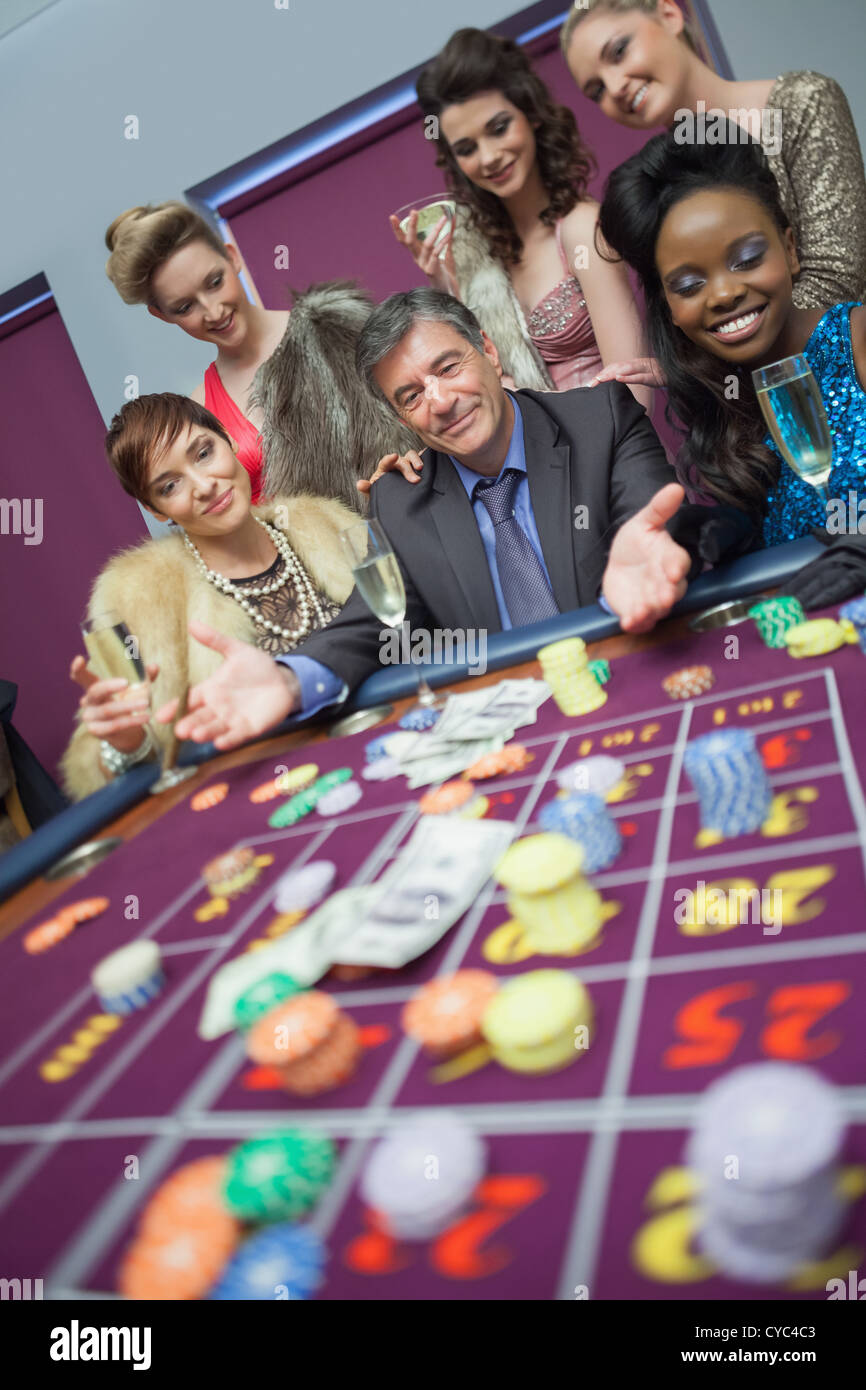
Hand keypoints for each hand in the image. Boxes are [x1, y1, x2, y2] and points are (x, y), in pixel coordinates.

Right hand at [70, 656, 156, 752]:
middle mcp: (88, 702)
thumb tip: (154, 667)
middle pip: (95, 691)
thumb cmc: (127, 705)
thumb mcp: (134, 690)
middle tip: (126, 683)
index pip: (81, 677)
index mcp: (94, 687)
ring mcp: (91, 717)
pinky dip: (132, 721)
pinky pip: (115, 725)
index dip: (78, 669)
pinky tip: (146, 717)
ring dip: (128, 706)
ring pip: (108, 710)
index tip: (79, 659)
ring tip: (146, 703)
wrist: (127, 734)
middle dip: (109, 686)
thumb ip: (143, 678)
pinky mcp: (98, 731)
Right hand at [154, 621, 300, 749]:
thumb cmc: (257, 667)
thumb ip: (216, 640)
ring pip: (215, 728)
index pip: (188, 700)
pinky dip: (229, 740)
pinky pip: (237, 736)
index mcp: (211, 690)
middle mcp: (218, 707)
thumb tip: (193, 623)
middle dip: (189, 724)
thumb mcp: (237, 651)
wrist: (283, 680)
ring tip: (196, 735)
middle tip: (179, 730)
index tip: (159, 716)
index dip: (174, 708)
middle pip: (199, 717)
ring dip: (206, 732)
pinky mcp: (249, 728)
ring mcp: (232, 719)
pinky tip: (220, 743)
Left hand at [357, 449, 425, 495]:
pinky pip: (423, 460)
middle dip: (408, 469)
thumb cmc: (384, 492)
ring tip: (421, 470)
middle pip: (402, 461)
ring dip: (417, 461)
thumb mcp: (375, 493)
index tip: (393, 456)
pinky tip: (432, 463)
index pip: (386, 462)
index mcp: (385, 469)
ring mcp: (408, 465)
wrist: (396, 498)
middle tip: (415, 480)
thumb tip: (360, 484)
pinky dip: (428, 459)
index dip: (389, 459)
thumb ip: (368, 489)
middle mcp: (397, 464)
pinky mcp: (418, 468)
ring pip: (412, 456)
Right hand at [389, 210, 457, 294]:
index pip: (403, 239)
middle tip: (413, 212)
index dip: (397, 229)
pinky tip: (448, 235)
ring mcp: (423, 265)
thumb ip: (447, 234)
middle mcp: (417, 258)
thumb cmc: (445, 271)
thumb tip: (452, 217)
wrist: (449, 291)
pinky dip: (442, 244)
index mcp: (417, 253)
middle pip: (409, 241)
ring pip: (425, 245)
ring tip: (443, 219)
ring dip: (434, 231)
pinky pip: (435, 255)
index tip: (392, 217)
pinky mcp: (431, 270)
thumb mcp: (446, 249)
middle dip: (411, 226)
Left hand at [589, 357, 665, 389]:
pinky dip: (628, 377)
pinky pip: (639, 376)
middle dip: (602, 375)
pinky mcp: (653, 376)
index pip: (614, 368)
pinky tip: (619, 378)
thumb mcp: (642, 376)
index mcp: (633, 365)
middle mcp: (637, 364)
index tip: (591, 383)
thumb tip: (616, 382)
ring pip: (625, 369)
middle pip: (616, 367)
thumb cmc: (659, 375)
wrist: (678, 372)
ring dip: (611, 374)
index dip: (602, 374)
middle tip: (591, 384)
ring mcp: (645, 368)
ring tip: (600, 380)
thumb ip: (630, 377)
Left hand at [602, 483, 690, 632]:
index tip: (673, 571)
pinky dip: (636, 624)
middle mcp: (665, 582)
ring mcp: (653, 599)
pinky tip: (627, 623)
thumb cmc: (637, 543)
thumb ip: (659, 508)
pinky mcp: (639, 612)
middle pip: (672, 590)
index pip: (678, 562)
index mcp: (669, 558)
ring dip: (650, 611)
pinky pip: (641, 622)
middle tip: (663, 598)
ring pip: (657, 608)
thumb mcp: (644, 522)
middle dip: (667, 594)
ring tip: (641, 612)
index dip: (676, 567)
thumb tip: (675, 487)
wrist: (621, 564)